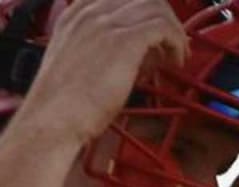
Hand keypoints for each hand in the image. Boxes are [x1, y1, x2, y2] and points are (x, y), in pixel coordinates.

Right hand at [14, 0, 186, 145]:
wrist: (54, 117)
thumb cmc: (68, 102)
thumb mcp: (84, 63)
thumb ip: (110, 49)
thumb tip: (147, 53)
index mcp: (76, 15)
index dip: (145, 11)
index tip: (158, 31)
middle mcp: (90, 13)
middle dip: (165, 18)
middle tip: (174, 43)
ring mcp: (105, 24)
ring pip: (156, 9)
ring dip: (175, 31)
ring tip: (177, 55)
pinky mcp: (123, 41)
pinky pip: (163, 27)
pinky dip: (177, 42)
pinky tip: (176, 61)